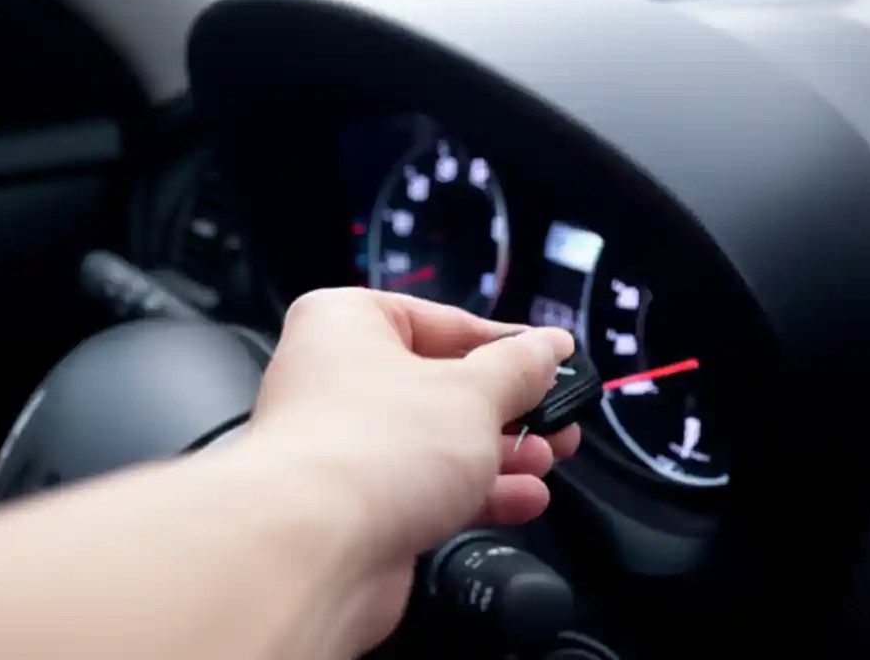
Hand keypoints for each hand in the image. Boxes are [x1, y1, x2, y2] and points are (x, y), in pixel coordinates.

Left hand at [246, 288, 577, 652]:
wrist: (313, 549)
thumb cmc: (371, 447)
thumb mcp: (474, 391)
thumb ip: (519, 368)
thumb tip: (546, 348)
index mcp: (346, 323)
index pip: (441, 320)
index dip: (504, 343)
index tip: (548, 358)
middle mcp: (333, 379)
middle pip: (440, 385)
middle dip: (507, 408)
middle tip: (556, 417)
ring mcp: (341, 447)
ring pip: (434, 442)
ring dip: (498, 454)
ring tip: (545, 457)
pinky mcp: (353, 507)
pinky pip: (422, 489)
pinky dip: (472, 493)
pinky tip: (520, 498)